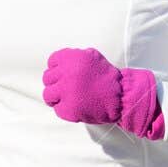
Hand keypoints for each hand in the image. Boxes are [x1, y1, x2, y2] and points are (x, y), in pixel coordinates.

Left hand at [41, 47, 164, 139]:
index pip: (52, 62)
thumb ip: (75, 56)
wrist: (120, 97)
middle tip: (65, 89)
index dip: (57, 69)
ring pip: (47, 95)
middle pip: (47, 78)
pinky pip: (57, 109)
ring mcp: (65, 92)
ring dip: (55, 98)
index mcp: (71, 58)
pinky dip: (64, 109)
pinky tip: (75, 107)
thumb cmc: (106, 77)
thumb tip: (60, 62)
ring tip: (66, 99)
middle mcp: (66, 74)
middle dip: (55, 83)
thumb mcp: (92, 57)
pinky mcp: (68, 109)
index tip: (64, 75)